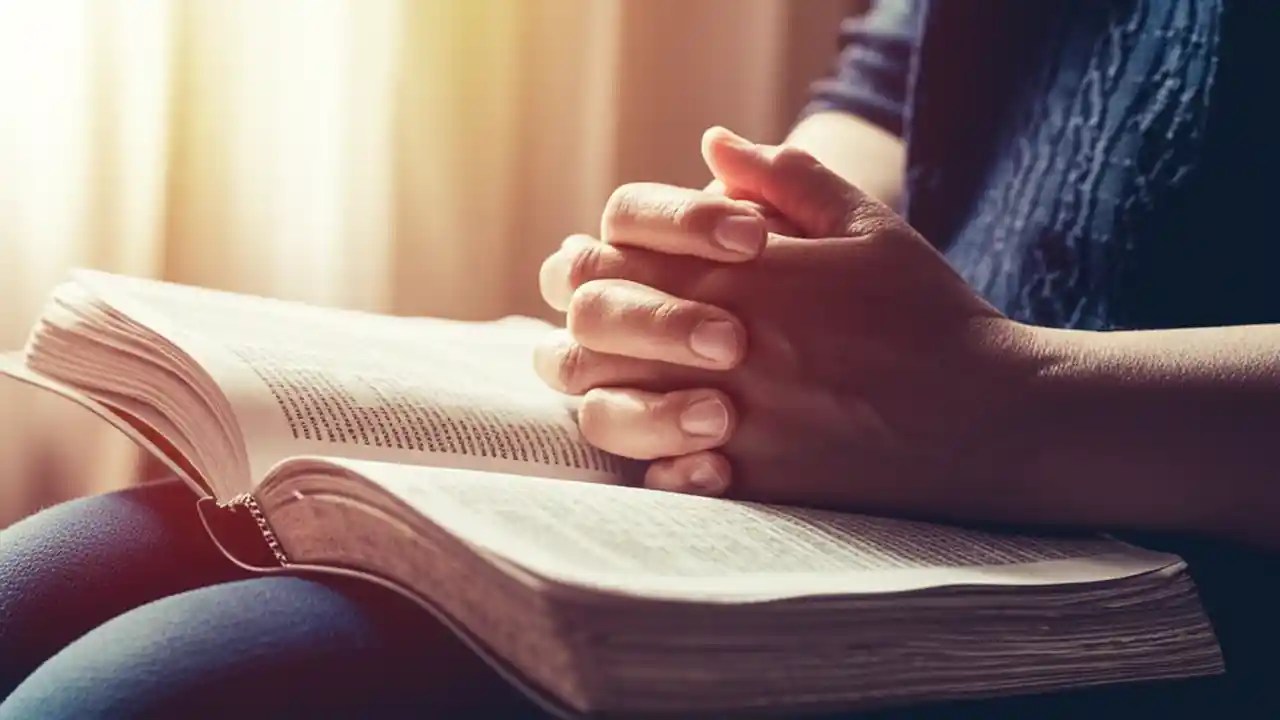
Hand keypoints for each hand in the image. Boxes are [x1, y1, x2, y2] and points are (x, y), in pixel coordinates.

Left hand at [536, 128, 1045, 522]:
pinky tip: (675, 448)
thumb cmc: (927, 313)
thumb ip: (784, 177)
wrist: (988, 415)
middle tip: (605, 321)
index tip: (623, 261)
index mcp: (743, 274)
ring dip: (601, 388)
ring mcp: (732, 416)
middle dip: (584, 313)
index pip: (619, 243)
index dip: (605, 248)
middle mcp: (722, 343)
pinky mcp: (752, 481)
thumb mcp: (866, 224)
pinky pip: (659, 475)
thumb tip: (713, 142)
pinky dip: (652, 461)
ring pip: (605, 402)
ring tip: (623, 384)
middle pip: (590, 319)